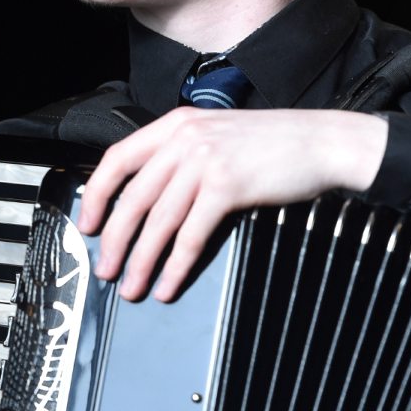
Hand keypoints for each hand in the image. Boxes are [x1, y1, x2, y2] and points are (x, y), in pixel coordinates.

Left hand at [76, 108, 386, 301]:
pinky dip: (175, 265)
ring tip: (133, 286)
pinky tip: (169, 283)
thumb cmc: (272, 144)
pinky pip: (191, 235)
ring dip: (141, 260)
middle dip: (115, 240)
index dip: (98, 195)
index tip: (89, 224)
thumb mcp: (216, 135)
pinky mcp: (226, 186)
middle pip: (134, 197)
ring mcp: (204, 160)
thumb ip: (181, 155)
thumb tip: (148, 198)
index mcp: (175, 124)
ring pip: (158, 220)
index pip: (118, 158)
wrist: (321, 141)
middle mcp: (184, 138)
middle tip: (106, 269)